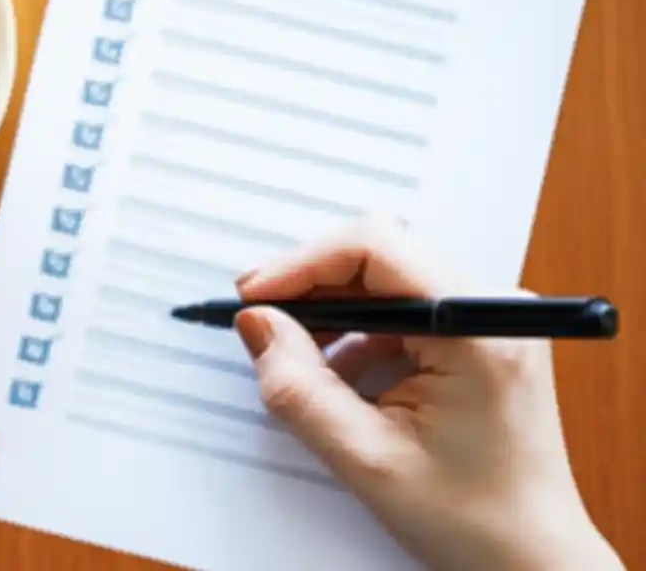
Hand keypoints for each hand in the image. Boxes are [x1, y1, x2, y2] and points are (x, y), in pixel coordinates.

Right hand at [234, 218, 621, 570]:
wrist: (532, 561)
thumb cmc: (476, 522)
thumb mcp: (366, 459)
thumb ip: (300, 388)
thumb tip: (257, 325)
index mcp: (478, 330)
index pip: (378, 248)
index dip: (304, 263)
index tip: (255, 294)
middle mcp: (493, 310)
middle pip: (380, 257)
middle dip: (311, 285)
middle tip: (259, 320)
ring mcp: (489, 321)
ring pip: (387, 280)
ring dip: (333, 311)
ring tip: (296, 357)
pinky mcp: (478, 338)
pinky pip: (404, 310)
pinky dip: (358, 332)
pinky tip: (337, 376)